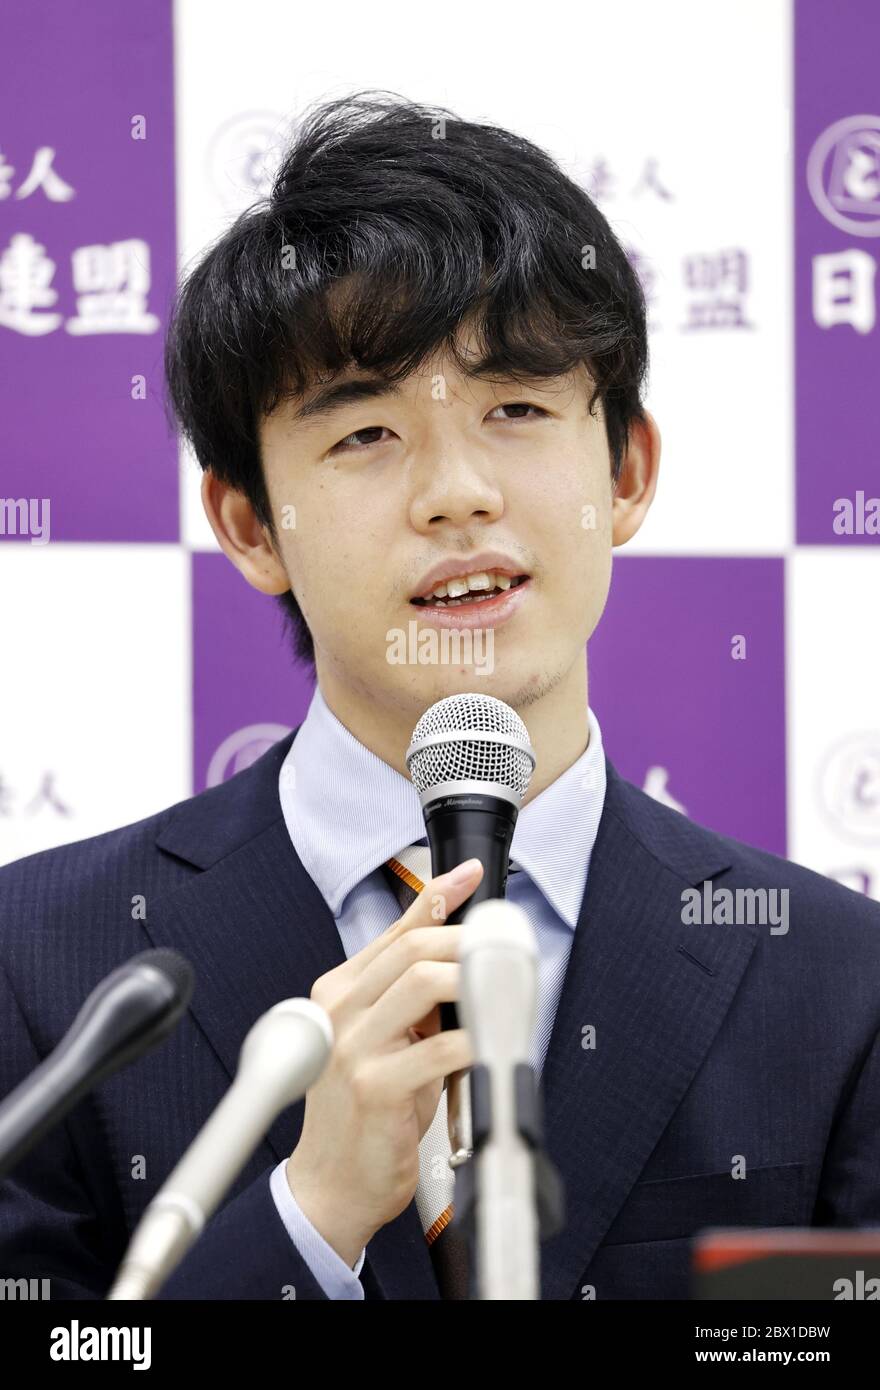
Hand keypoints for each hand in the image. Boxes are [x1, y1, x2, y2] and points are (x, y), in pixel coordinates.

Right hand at [285, 858, 482, 1266]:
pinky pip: (439, 1047)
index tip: (469, 876)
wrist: (332, 1183)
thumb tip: (457, 954)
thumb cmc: (365, 1111)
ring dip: (473, 983)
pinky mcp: (374, 1086)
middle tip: (498, 951)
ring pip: (424, 983)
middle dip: (464, 942)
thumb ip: (407, 997)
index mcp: (338, 993)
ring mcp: (351, 1047)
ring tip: (497, 995)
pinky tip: (487, 1048)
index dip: (436, 897)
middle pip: (412, 949)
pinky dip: (474, 1042)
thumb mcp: (383, 1039)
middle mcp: (338, 1012)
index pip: (394, 932)